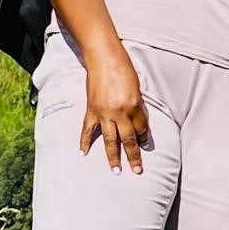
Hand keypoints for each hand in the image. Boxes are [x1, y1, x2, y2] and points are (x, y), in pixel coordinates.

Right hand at [78, 44, 149, 172]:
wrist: (103, 58)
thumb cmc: (124, 69)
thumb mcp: (136, 88)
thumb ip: (136, 106)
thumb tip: (137, 121)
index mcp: (133, 106)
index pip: (141, 128)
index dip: (144, 137)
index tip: (145, 145)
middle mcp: (119, 112)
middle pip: (128, 139)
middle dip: (134, 156)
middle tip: (138, 170)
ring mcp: (104, 113)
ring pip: (110, 140)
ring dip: (113, 157)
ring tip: (116, 171)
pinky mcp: (91, 110)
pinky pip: (88, 130)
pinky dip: (85, 142)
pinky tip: (83, 154)